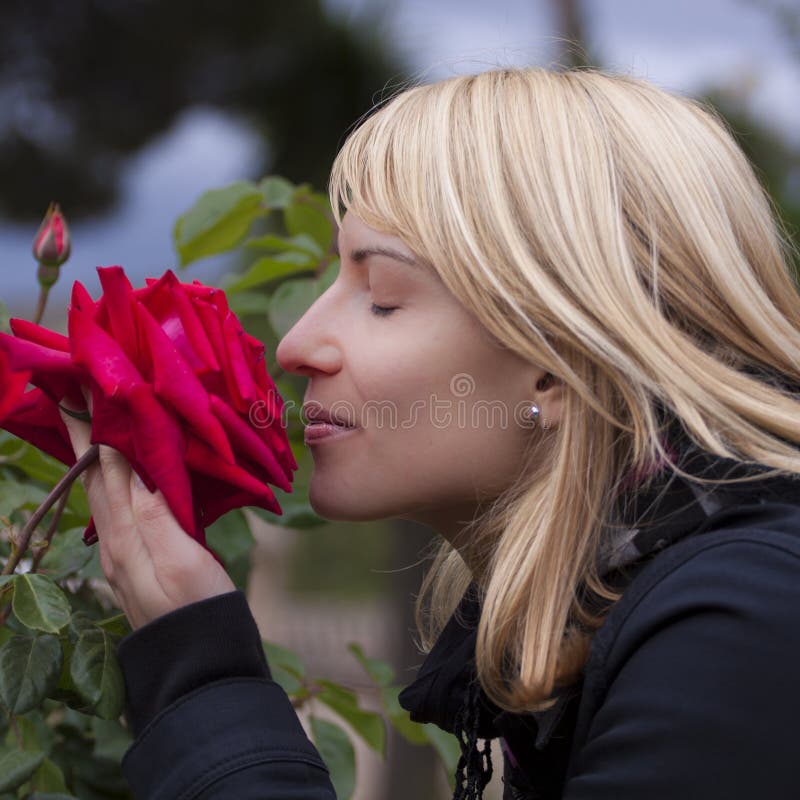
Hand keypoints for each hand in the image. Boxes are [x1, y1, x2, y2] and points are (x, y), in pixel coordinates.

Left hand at [58, 387, 235, 629]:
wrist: (198, 661)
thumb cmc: (199, 608)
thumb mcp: (182, 561)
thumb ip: (156, 517)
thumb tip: (136, 470)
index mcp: (125, 535)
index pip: (107, 470)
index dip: (97, 430)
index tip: (87, 393)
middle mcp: (115, 542)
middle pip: (93, 479)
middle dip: (80, 438)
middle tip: (71, 398)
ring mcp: (123, 554)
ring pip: (100, 495)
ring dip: (91, 459)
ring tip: (86, 430)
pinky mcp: (135, 562)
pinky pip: (113, 511)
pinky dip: (109, 484)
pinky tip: (116, 480)